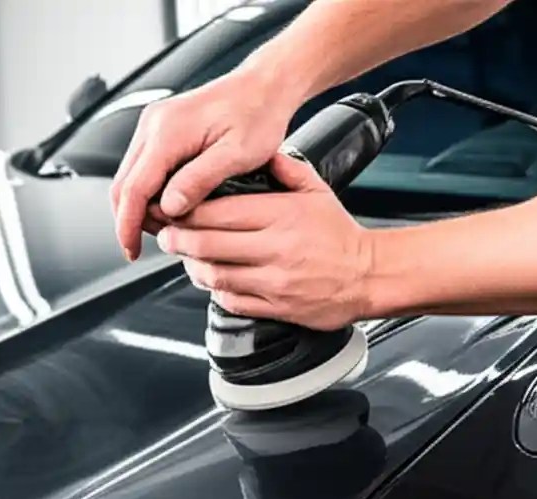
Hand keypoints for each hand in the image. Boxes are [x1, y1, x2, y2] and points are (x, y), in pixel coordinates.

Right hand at [110, 68, 299, 261]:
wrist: (266, 86)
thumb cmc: (258, 115)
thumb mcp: (236, 155)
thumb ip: (199, 180)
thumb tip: (168, 207)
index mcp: (168, 132)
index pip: (133, 188)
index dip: (128, 225)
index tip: (131, 251)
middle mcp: (154, 124)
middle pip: (123, 184)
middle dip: (132, 219)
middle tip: (157, 243)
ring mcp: (155, 125)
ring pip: (131, 177)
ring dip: (142, 206)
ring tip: (172, 226)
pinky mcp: (161, 128)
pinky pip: (143, 166)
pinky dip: (151, 191)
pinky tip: (173, 204)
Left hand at [156, 153, 373, 330]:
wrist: (369, 275)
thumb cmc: (341, 235)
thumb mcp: (317, 190)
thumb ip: (286, 168)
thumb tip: (260, 152)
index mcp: (283, 215)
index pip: (220, 211)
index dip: (187, 210)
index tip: (175, 208)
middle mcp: (276, 248)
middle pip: (208, 243)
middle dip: (178, 238)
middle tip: (167, 234)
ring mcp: (275, 281)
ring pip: (215, 274)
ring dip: (192, 266)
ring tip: (185, 256)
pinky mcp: (276, 307)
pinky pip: (232, 301)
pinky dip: (214, 290)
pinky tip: (211, 280)